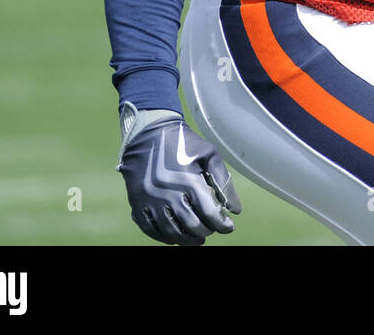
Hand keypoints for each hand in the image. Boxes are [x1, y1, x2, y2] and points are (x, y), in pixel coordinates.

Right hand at [116, 101, 241, 243]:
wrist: (147, 134)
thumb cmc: (183, 142)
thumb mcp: (209, 154)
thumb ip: (223, 182)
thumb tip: (235, 209)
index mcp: (189, 180)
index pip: (210, 213)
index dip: (222, 224)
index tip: (229, 226)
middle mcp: (168, 194)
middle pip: (192, 225)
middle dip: (207, 231)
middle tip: (214, 229)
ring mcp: (151, 201)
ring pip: (172, 232)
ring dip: (189, 239)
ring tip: (199, 238)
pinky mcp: (138, 204)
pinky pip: (151, 230)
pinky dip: (166, 237)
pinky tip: (177, 236)